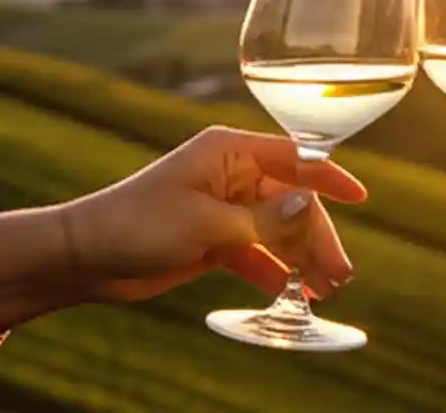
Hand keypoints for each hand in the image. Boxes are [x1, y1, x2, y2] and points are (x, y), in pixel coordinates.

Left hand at [58, 126, 364, 302]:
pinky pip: (258, 252)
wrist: (85, 257)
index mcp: (229, 152)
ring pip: (278, 230)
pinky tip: (295, 292)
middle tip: (341, 273)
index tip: (360, 198)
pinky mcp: (214, 238)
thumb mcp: (207, 222)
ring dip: (301, 258)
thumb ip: (263, 217)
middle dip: (317, 237)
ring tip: (326, 289)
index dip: (329, 178)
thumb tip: (310, 206)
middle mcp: (231, 175)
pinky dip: (276, 270)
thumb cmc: (138, 224)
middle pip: (291, 202)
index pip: (294, 158)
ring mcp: (224, 208)